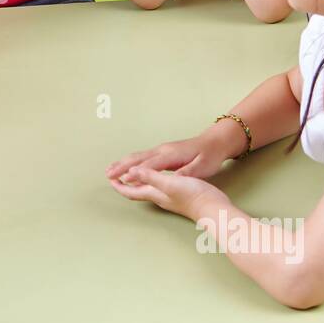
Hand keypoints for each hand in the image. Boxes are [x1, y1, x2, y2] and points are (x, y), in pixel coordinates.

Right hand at [106, 128, 235, 183]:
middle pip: (138, 158)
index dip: (137, 173)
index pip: (150, 165)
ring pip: (138, 156)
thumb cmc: (209, 156)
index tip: (123, 180)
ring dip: (122, 163)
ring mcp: (161, 150)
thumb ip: (188, 173)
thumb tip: (174, 181)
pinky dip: (130, 162)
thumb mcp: (203, 167)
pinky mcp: (162, 152)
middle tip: (108, 175)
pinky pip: (142, 157)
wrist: (215, 142)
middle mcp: (163, 150)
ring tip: (109, 171)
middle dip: (122, 166)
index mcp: (171, 155)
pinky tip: (124, 167)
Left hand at [108, 165, 222, 219]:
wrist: (215, 209)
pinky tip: (159, 178)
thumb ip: (150, 177)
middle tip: (117, 176)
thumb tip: (130, 173)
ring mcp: (170, 198)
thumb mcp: (170, 183)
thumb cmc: (193, 196)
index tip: (109, 178)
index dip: (119, 185)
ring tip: (133, 176)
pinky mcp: (180, 196)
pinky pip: (160, 188)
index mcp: (155, 193)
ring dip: (138, 183)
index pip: (131, 191)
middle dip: (126, 184)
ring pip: (148, 190)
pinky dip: (153, 182)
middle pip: (137, 192)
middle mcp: (160, 197)